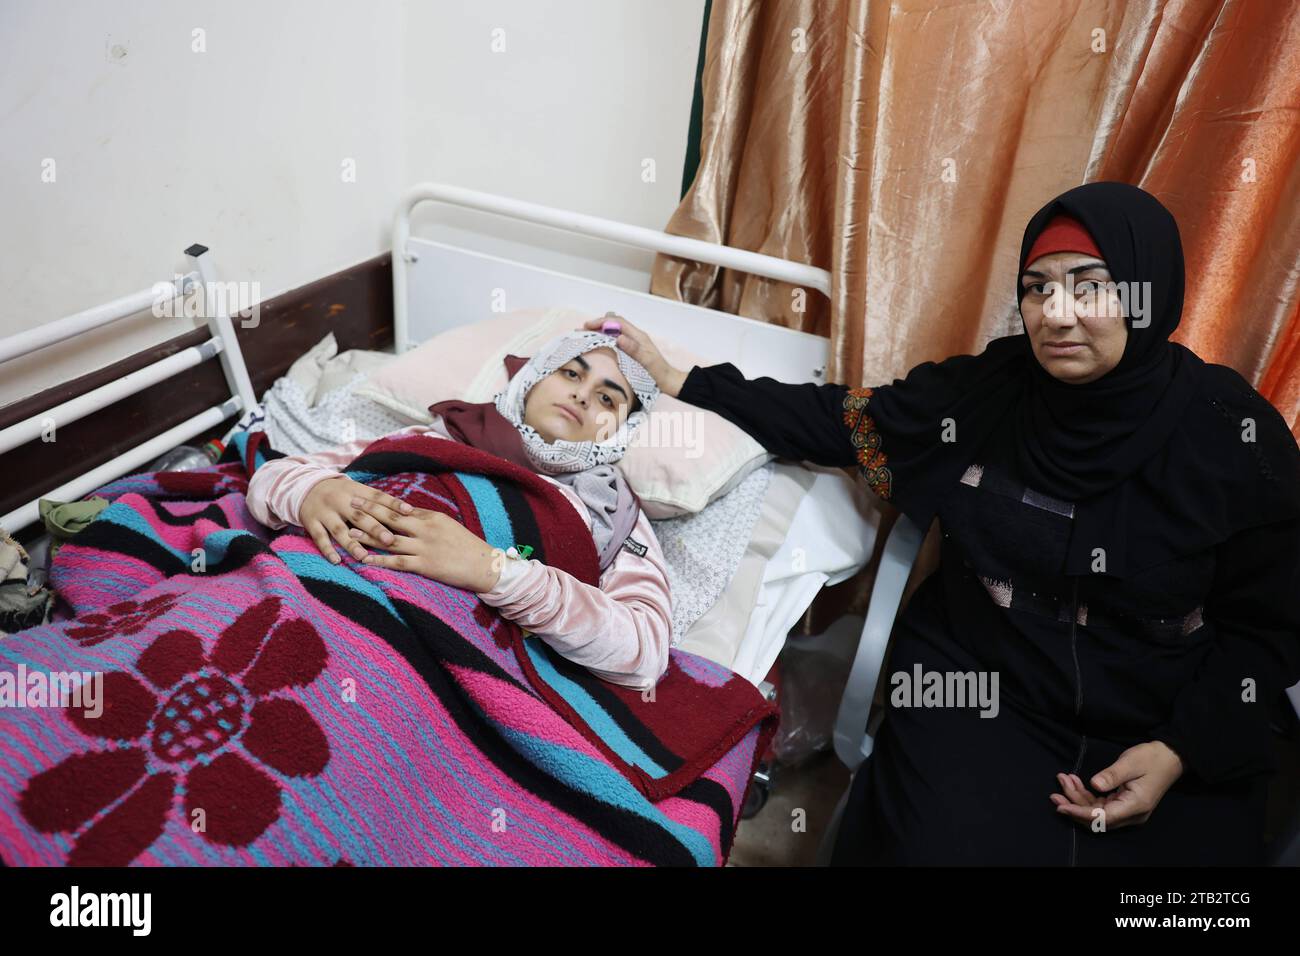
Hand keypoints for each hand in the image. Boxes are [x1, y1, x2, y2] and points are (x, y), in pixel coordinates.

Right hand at [299, 476, 413, 564]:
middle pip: (359, 515)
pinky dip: (328, 550)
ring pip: (339, 529)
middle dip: (375, 528)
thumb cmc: (342, 494)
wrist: (306, 487)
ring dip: (352, 543)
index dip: (393, 504)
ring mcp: (325, 512)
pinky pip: (319, 538)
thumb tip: (411, 511)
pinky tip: (337, 561)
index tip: (409, 511)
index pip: (377, 497)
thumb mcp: (358, 491)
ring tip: (363, 556)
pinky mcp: (312, 523)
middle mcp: (340, 501)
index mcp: (355, 491)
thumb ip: (379, 501)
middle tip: (390, 540)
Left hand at [345, 496, 505, 591]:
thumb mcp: (448, 525)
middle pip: (391, 518)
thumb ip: (427, 519)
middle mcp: (425, 529)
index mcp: (431, 518)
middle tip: (350, 505)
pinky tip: (365, 560)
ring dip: (369, 536)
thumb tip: (407, 512)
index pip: (400, 508)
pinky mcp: (425, 565)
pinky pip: (398, 562)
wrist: (485, 565)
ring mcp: (424, 547)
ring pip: (390, 539)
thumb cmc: (467, 546)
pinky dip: (380, 561)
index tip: (363, 495)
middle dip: (369, 511)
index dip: (379, 502)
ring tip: (350, 531)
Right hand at [582, 315, 687, 396]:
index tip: (587, 326)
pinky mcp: (631, 352)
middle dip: (596, 326)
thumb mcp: (647, 361)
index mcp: (638, 336)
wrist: (668, 382)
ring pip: (613, 333)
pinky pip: (615, 342)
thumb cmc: (659, 373)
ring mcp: (633, 344)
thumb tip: (619, 338)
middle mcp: (635, 337)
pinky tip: (596, 348)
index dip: (601, 322)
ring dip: (599, 334)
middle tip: (580, 332)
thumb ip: (634, 349)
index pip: (617, 322)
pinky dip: (604, 341)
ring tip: (584, 338)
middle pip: (613, 325)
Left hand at [1050, 741, 1183, 830]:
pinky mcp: (1124, 804)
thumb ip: (1112, 775)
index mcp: (1135, 806)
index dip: (1080, 813)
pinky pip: (1101, 804)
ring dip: (1078, 798)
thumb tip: (1094, 784)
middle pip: (1097, 818)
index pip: (1102, 817)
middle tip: (1054, 795)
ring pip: (1097, 811)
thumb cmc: (1151, 758)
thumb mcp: (1130, 763)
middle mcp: (1131, 814)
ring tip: (1063, 780)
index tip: (1061, 806)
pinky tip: (1075, 781)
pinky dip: (1086, 795)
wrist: (1169, 757)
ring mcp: (1128, 810)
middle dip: (1074, 807)